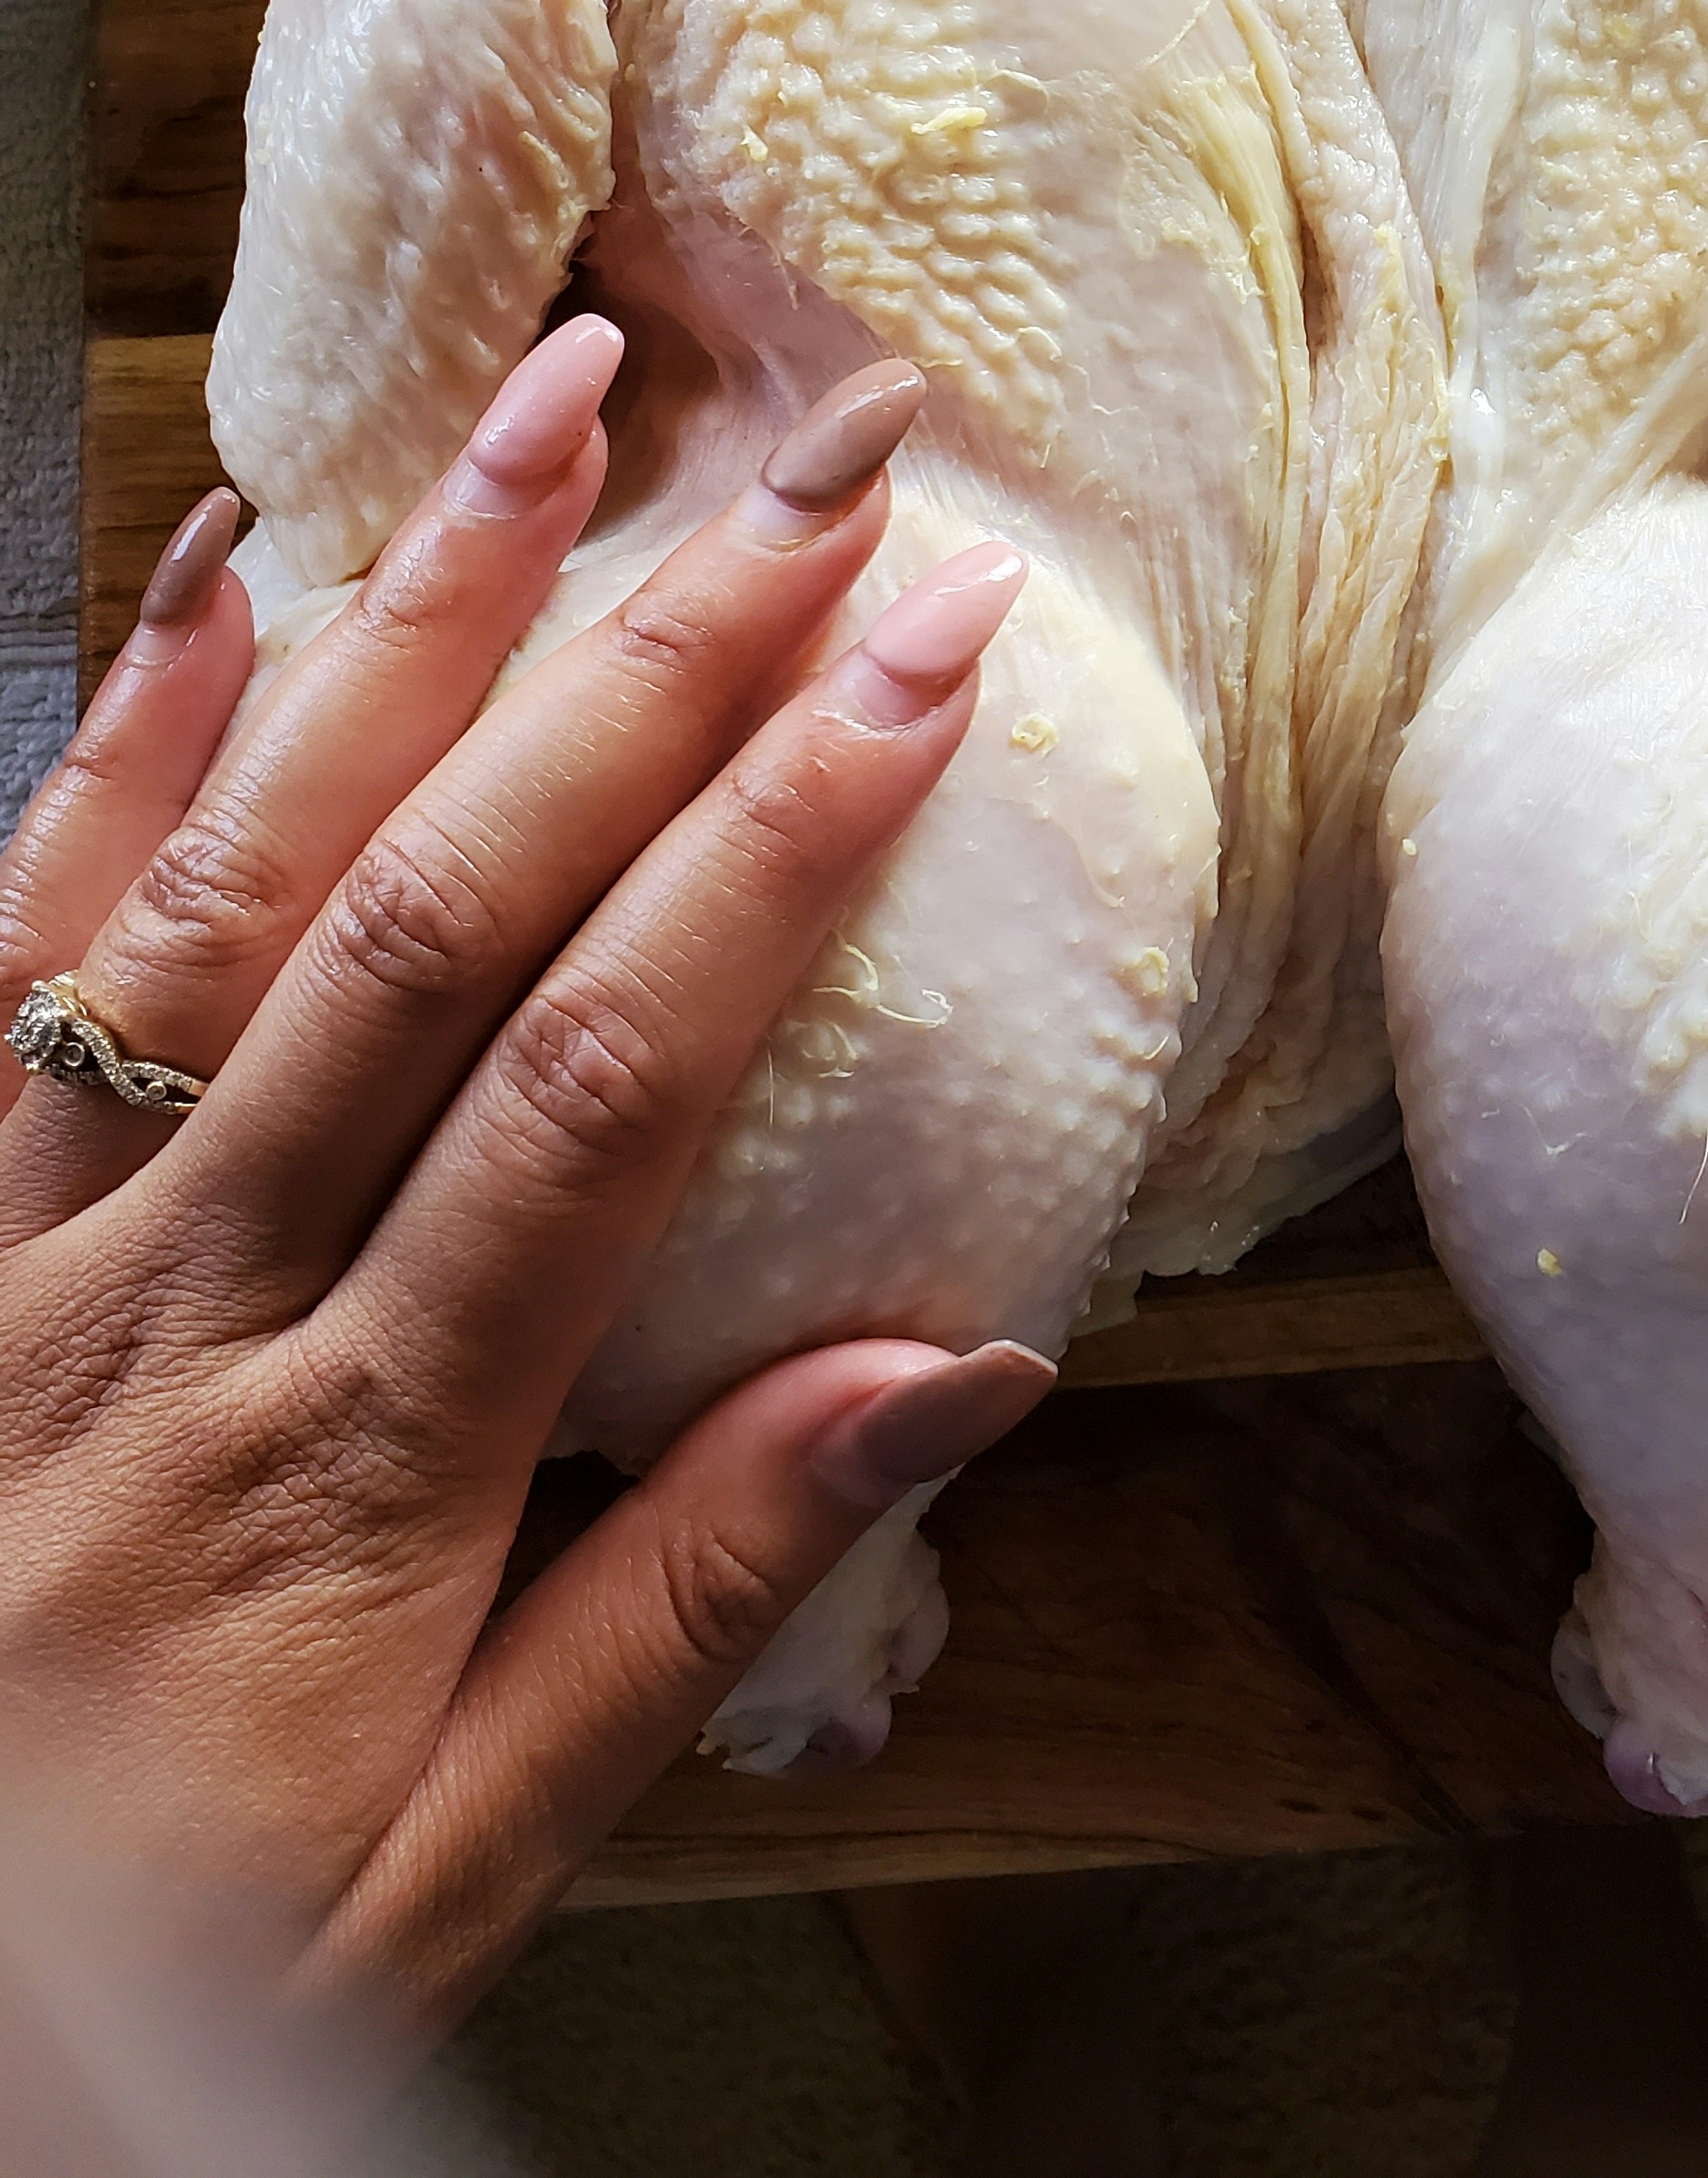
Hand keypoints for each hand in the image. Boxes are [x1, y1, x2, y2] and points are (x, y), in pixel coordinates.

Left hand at [0, 322, 1048, 2048]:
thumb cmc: (162, 1955)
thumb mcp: (458, 1867)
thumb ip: (689, 1598)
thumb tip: (963, 1362)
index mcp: (357, 1460)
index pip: (606, 1081)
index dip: (781, 844)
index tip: (924, 656)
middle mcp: (186, 1296)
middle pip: (441, 917)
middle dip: (654, 665)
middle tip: (821, 468)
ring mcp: (28, 1234)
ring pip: (233, 878)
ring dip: (411, 624)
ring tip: (552, 402)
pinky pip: (11, 948)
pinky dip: (120, 749)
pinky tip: (224, 574)